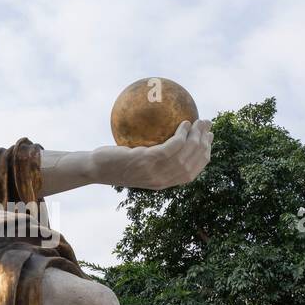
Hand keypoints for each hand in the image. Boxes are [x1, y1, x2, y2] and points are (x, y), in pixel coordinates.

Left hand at [90, 120, 212, 189]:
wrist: (95, 168)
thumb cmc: (114, 162)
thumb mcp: (137, 159)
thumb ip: (154, 153)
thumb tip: (166, 133)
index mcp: (163, 182)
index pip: (191, 173)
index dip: (204, 157)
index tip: (209, 141)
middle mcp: (162, 180)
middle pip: (192, 164)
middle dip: (205, 144)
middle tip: (209, 127)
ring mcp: (154, 173)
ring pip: (185, 155)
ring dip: (197, 137)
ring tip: (199, 122)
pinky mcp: (146, 162)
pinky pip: (170, 148)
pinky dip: (181, 136)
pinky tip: (183, 124)